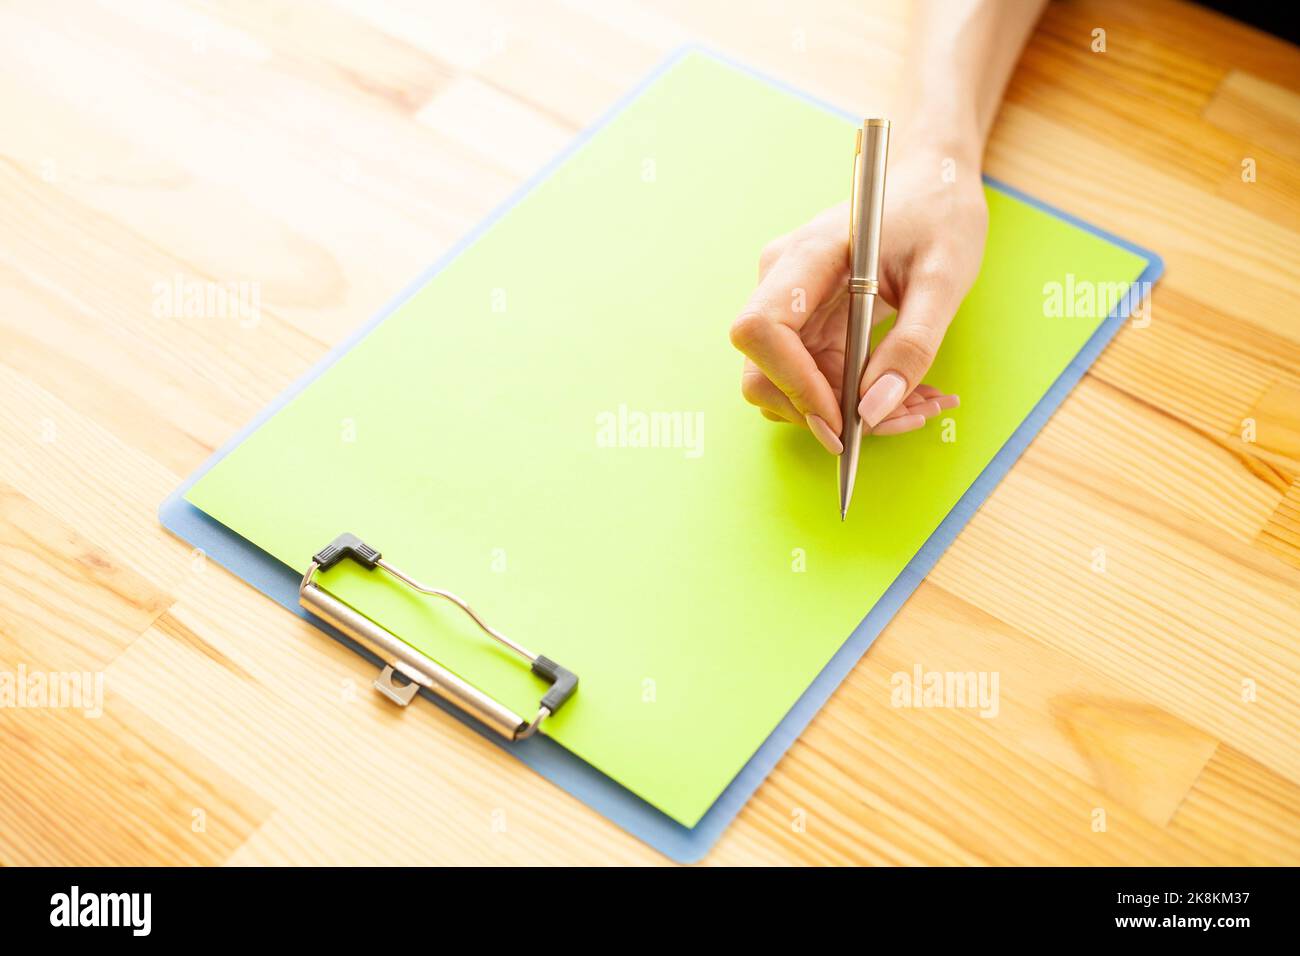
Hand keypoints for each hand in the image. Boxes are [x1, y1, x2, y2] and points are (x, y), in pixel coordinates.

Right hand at [728, 144, 987, 452]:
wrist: (932, 181)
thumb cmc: (938, 213)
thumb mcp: (944, 278)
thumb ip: (911, 346)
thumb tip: (873, 412)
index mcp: (807, 257)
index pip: (761, 329)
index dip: (792, 383)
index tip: (844, 420)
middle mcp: (782, 281)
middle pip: (763, 370)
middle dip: (823, 413)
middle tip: (898, 419)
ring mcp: (789, 304)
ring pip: (789, 386)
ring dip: (846, 413)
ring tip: (918, 403)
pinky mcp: (806, 322)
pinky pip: (815, 378)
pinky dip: (855, 399)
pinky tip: (906, 391)